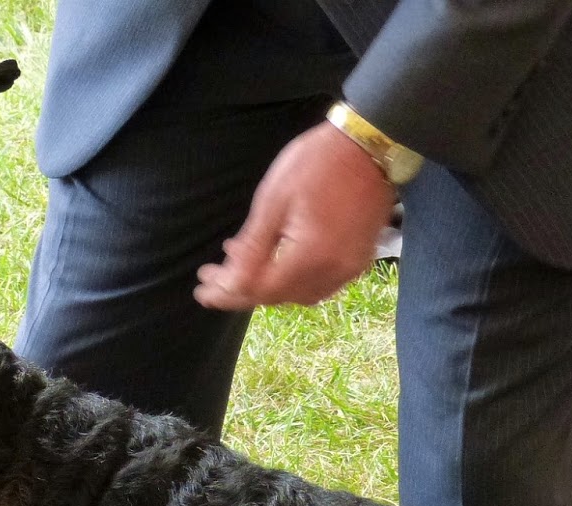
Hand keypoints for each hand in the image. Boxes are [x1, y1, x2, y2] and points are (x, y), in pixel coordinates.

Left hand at [194, 122, 395, 309]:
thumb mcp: (274, 200)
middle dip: (242, 289)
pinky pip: (320, 283)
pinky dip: (293, 279)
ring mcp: (349, 268)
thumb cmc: (318, 162)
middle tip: (213, 276)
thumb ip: (253, 247)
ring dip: (267, 285)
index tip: (202, 290)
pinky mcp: (358, 259)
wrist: (370, 143)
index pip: (261, 290)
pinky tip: (276, 261)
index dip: (228, 293)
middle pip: (279, 297)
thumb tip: (229, 282)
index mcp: (311, 257)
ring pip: (299, 294)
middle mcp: (334, 272)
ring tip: (238, 266)